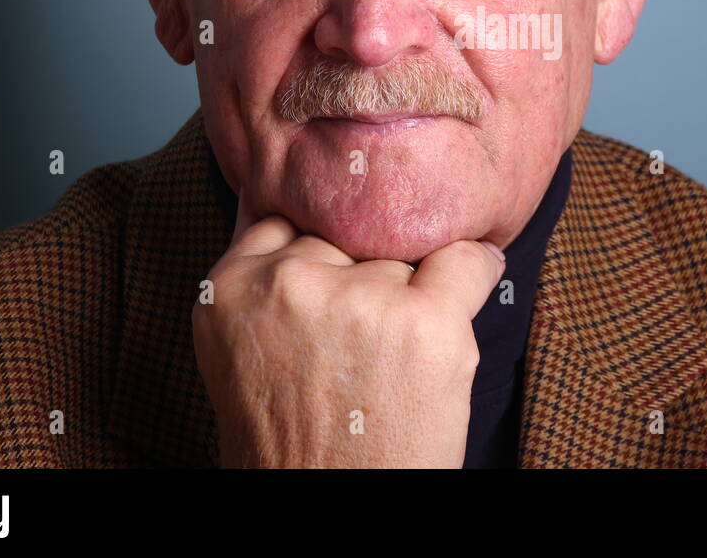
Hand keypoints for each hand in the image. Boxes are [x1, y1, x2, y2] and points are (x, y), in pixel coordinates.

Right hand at [192, 190, 505, 467]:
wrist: (334, 512)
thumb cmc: (294, 441)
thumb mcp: (244, 350)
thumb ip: (261, 276)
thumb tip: (289, 194)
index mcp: (228, 288)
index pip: (290, 221)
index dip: (321, 263)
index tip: (333, 301)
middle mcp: (288, 284)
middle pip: (349, 238)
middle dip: (361, 281)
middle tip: (359, 353)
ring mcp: (360, 299)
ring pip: (402, 256)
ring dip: (408, 295)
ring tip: (391, 366)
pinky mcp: (424, 321)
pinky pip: (468, 261)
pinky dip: (477, 273)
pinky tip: (465, 301)